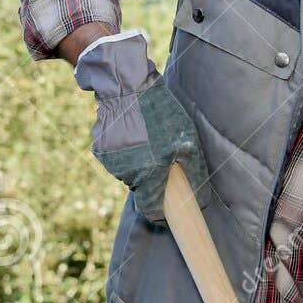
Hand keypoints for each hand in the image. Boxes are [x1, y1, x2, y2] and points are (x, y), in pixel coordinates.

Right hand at [72, 31, 207, 226]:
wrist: (128, 89)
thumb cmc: (163, 115)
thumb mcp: (188, 142)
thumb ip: (195, 173)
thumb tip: (201, 200)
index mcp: (149, 174)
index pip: (151, 208)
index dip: (160, 214)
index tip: (167, 213)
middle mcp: (126, 172)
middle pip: (141, 188)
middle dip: (153, 181)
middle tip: (165, 160)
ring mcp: (110, 162)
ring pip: (129, 173)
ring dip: (140, 165)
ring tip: (150, 140)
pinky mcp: (100, 150)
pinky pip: (118, 160)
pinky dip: (127, 153)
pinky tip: (135, 134)